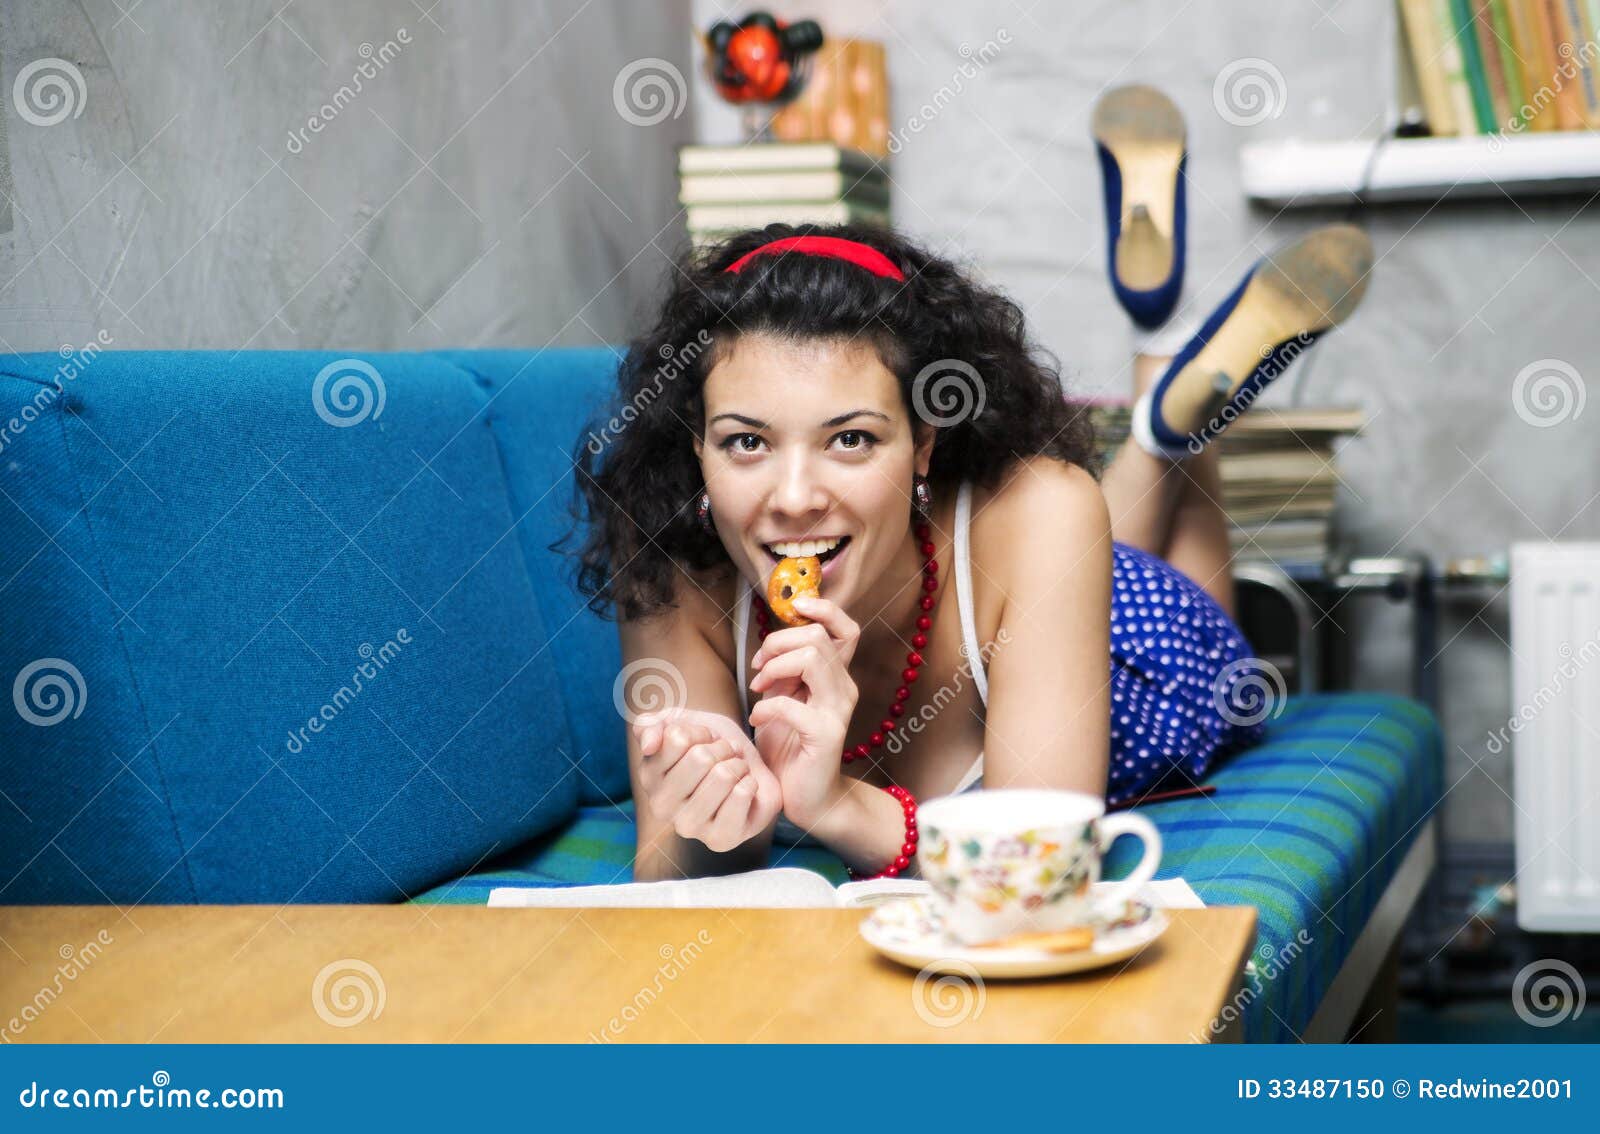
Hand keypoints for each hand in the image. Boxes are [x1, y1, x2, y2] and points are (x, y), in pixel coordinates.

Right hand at [631, 707, 781, 852]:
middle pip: (700, 758)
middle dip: (722, 748)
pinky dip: (750, 783)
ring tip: (735, 770)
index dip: (700, 732)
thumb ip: (651, 725)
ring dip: (737, 765)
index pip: (677, 738)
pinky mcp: (719, 840)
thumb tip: (648, 746)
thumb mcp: (680, 721)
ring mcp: (688, 826)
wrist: (747, 766)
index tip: (705, 741)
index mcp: (648, 776)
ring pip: (722, 776)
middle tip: (725, 756)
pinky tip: (745, 788)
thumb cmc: (710, 744)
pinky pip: (741, 795)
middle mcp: (660, 806)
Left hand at [748, 595, 859, 831]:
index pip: (845, 628)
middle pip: (817, 636)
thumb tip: (771, 647)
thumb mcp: (784, 699)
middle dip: (778, 642)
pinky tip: (758, 718)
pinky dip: (766, 706)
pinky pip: (792, 704)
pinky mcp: (825, 734)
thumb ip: (784, 672)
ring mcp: (837, 710)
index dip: (822, 609)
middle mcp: (844, 688)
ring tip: (759, 688)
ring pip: (812, 659)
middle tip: (760, 667)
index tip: (793, 609)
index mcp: (836, 676)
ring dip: (775, 667)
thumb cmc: (792, 748)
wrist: (808, 798)